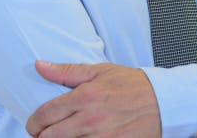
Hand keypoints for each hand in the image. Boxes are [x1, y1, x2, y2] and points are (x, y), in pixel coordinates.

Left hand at [26, 61, 160, 137]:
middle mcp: (90, 120)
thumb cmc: (131, 84)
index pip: (46, 114)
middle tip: (41, 135)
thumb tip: (39, 66)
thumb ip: (65, 71)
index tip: (33, 125)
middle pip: (51, 137)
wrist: (164, 102)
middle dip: (41, 137)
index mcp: (84, 98)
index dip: (33, 123)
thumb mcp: (98, 71)